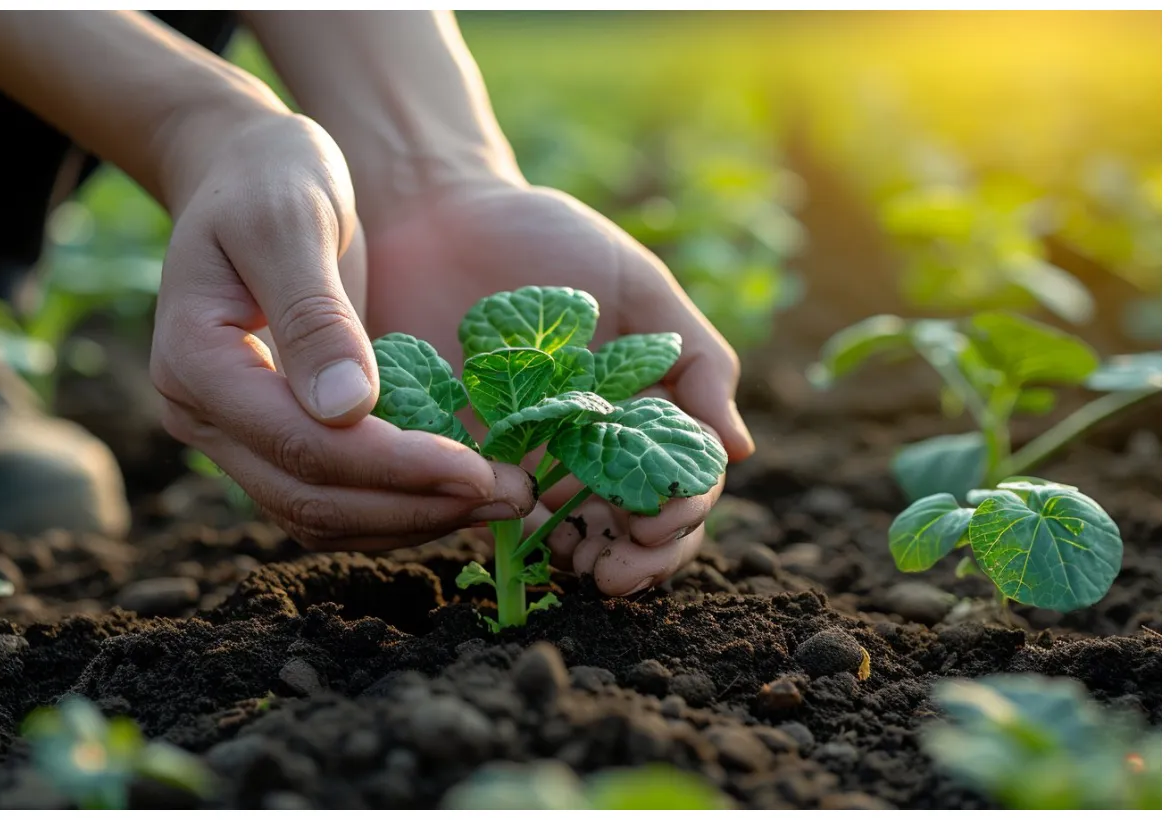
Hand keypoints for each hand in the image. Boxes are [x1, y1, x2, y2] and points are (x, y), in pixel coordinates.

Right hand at [150, 114, 534, 550]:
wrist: (248, 174)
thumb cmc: (270, 178)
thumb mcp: (293, 222)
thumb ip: (314, 315)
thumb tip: (348, 410)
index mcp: (196, 362)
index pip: (300, 445)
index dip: (391, 467)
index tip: (476, 470)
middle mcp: (205, 416)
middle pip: (310, 498)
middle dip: (415, 506)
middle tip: (511, 498)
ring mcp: (238, 434)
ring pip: (322, 515)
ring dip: (413, 519)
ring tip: (502, 502)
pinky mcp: (279, 437)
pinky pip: (335, 497)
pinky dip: (398, 505)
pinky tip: (461, 491)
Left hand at [362, 178, 754, 593]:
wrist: (443, 215)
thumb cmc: (551, 240)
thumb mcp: (638, 286)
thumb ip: (699, 359)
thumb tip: (740, 449)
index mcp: (644, 408)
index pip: (682, 482)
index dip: (681, 515)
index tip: (656, 523)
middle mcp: (595, 443)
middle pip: (636, 525)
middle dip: (639, 559)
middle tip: (616, 572)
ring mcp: (532, 455)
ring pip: (575, 534)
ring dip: (585, 561)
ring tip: (576, 567)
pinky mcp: (466, 457)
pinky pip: (493, 514)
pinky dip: (515, 538)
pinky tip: (519, 542)